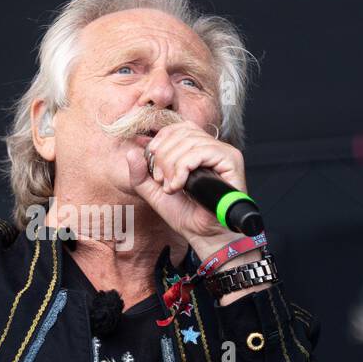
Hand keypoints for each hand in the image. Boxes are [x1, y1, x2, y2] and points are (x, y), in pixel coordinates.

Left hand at [124, 120, 249, 256]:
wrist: (202, 234)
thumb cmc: (184, 214)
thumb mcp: (154, 192)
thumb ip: (140, 174)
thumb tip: (131, 152)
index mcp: (198, 149)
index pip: (178, 128)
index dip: (161, 140)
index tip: (153, 163)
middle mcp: (212, 147)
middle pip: (181, 134)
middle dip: (164, 158)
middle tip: (162, 182)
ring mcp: (223, 152)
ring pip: (189, 142)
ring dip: (172, 165)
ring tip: (172, 187)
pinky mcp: (231, 160)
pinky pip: (201, 152)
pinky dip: (184, 167)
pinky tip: (179, 185)